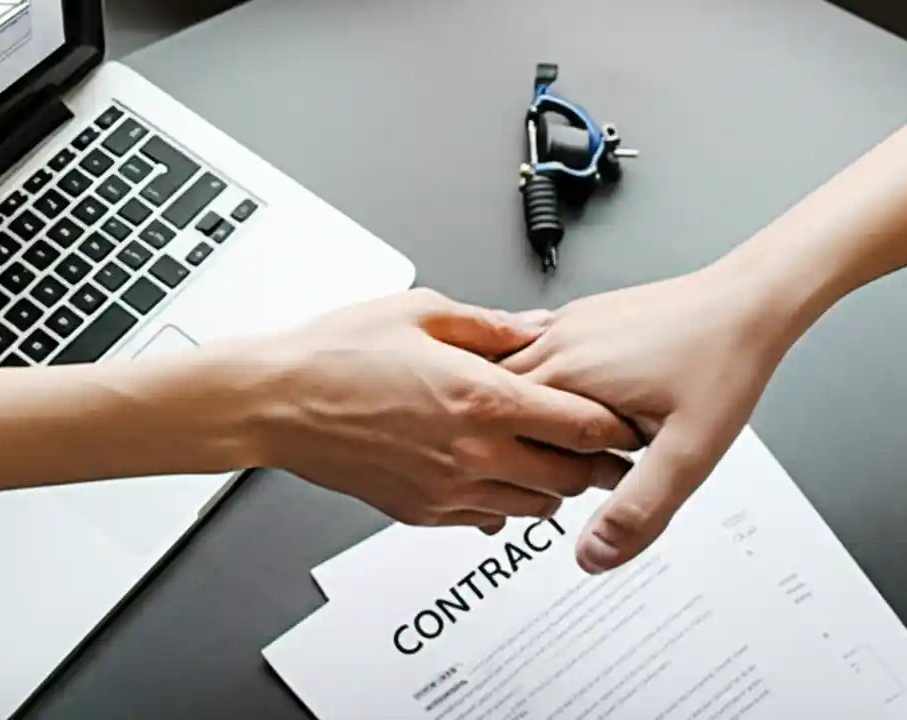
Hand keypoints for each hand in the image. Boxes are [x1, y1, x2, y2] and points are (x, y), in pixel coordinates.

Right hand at [234, 288, 637, 528]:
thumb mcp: (423, 314)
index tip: (630, 420)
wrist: (277, 401)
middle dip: (599, 468)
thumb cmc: (339, 354)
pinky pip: (486, 520)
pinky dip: (506, 504)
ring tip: (557, 463)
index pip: (579, 423)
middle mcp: (472, 450)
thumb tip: (535, 328)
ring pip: (533, 507)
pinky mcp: (422, 511)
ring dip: (554, 488)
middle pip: (569, 476)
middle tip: (612, 453)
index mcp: (482, 398)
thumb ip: (491, 327)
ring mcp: (447, 487)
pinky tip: (501, 478)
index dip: (616, 425)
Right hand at [503, 259, 811, 571]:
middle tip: (542, 478)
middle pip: (495, 401)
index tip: (532, 495)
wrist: (749, 301)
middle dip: (510, 443)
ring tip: (556, 448)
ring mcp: (566, 324)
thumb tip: (595, 555)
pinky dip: (541, 390)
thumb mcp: (688, 453)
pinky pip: (537, 357)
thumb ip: (639, 510)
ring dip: (523, 415)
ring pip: (511, 377)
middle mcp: (558, 341)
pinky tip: (571, 410)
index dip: (508, 469)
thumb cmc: (723, 360)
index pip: (499, 429)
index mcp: (569, 373)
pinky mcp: (581, 318)